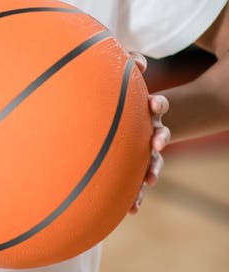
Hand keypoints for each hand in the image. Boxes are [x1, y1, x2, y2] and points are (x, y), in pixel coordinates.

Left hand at [128, 53, 170, 213]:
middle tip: (156, 142)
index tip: (154, 104)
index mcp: (144, 110)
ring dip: (153, 170)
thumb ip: (130, 66)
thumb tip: (137, 61)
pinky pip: (136, 184)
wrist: (110, 121)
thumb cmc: (116, 98)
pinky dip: (136, 196)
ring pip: (153, 161)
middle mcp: (149, 130)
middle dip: (160, 138)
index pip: (157, 105)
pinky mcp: (135, 167)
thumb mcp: (121, 81)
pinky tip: (132, 210)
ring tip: (148, 180)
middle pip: (161, 134)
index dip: (158, 105)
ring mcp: (143, 150)